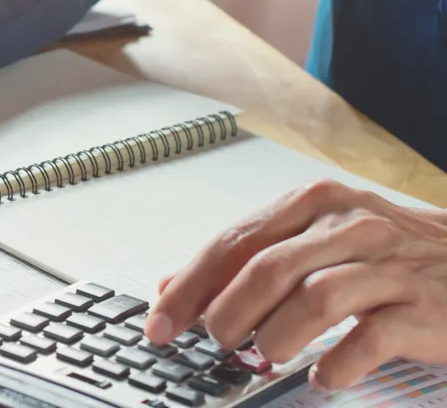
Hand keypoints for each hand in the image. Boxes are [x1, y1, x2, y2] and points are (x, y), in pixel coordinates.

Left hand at [145, 179, 446, 389]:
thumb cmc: (390, 252)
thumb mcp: (317, 238)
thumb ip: (247, 258)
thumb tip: (173, 286)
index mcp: (314, 204)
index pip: (233, 242)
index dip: (189, 286)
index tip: (160, 322)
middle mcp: (348, 225)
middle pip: (267, 269)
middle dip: (228, 315)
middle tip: (219, 343)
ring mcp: (388, 265)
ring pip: (313, 299)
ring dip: (277, 337)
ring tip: (269, 355)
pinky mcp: (422, 307)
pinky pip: (369, 338)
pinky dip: (337, 363)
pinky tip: (326, 375)